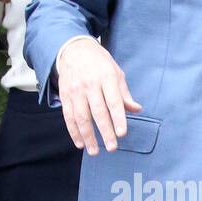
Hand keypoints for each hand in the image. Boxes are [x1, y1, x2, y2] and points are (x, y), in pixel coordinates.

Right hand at [57, 37, 141, 152]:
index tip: (122, 133)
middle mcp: (90, 84)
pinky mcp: (65, 96)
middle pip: (98, 112)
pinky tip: (80, 143)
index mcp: (106, 77)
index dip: (118, 118)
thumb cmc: (99, 63)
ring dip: (88, 136)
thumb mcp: (115, 72)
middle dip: (105, 131)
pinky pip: (68, 116)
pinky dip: (73, 131)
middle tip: (112, 147)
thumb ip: (124, 93)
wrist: (73, 50)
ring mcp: (75, 91)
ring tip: (95, 151)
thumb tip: (136, 109)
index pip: (114, 101)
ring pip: (81, 117)